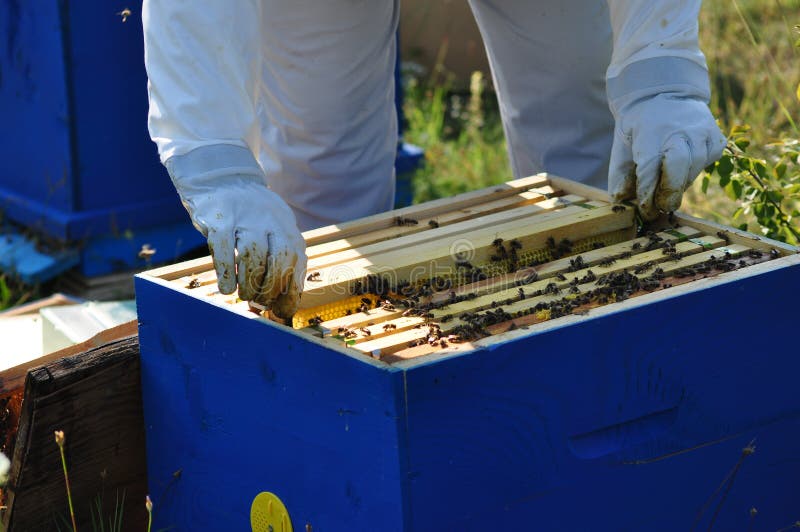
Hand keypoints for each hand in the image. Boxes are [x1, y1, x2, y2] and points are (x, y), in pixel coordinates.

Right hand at [172, 171, 306, 317]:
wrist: (221, 177)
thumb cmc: (249, 215)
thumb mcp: (274, 229)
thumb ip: (281, 257)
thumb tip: (285, 300)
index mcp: (287, 226)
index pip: (296, 262)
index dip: (291, 290)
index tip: (282, 310)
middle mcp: (270, 220)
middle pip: (278, 260)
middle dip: (271, 288)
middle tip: (260, 301)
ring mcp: (244, 218)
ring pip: (253, 256)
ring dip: (249, 284)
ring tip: (244, 294)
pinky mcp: (220, 218)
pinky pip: (224, 250)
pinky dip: (227, 273)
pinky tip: (226, 287)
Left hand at [608, 94, 724, 219]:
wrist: (665, 93)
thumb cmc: (639, 128)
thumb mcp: (622, 146)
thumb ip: (620, 174)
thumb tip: (621, 200)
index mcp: (651, 132)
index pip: (650, 169)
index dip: (648, 193)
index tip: (645, 209)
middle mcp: (681, 130)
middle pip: (679, 167)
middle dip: (669, 193)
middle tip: (661, 207)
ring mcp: (702, 132)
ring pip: (694, 169)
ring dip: (680, 184)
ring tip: (668, 184)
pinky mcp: (716, 137)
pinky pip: (708, 162)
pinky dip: (694, 171)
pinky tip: (683, 167)